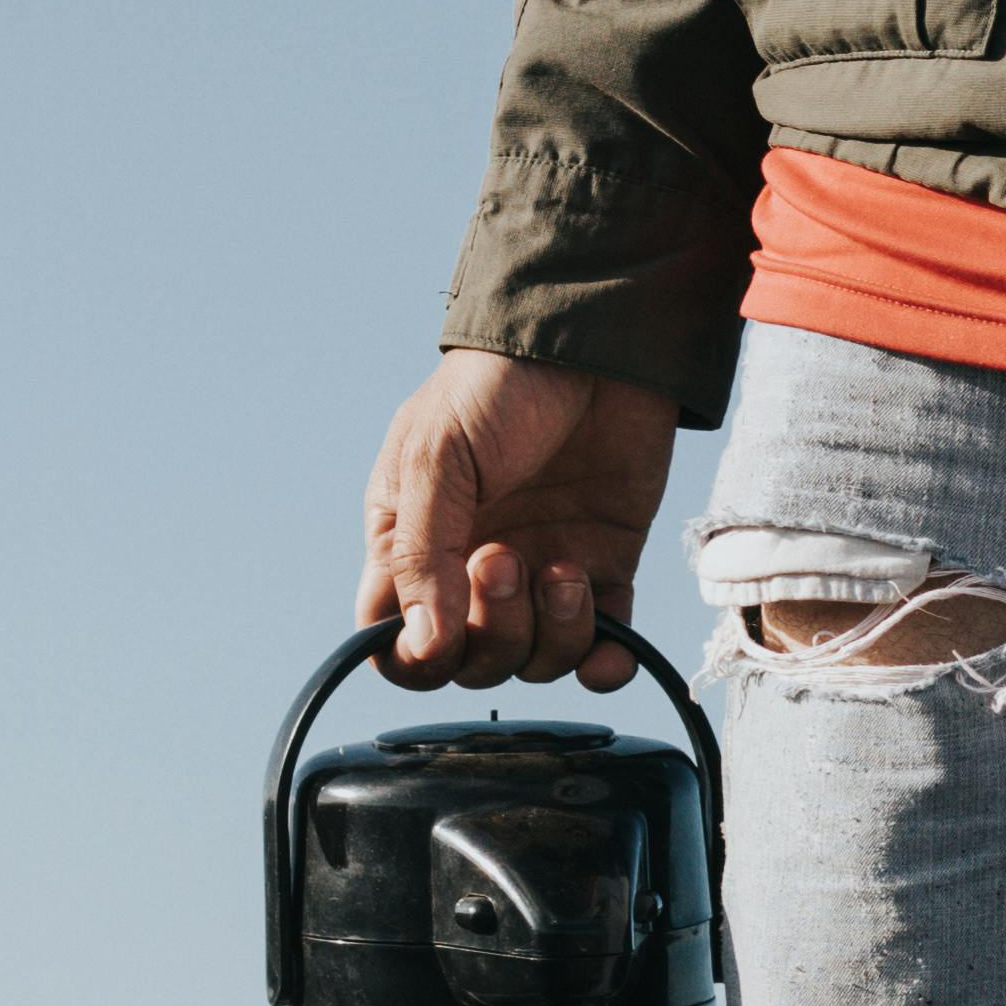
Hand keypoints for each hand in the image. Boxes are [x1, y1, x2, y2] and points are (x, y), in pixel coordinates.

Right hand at [359, 349, 679, 690]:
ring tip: (564, 571)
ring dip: (551, 637)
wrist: (598, 343)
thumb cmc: (499, 386)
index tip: (444, 632)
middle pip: (470, 661)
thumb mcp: (439, 457)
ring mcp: (540, 570)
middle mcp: (472, 567)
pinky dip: (606, 663)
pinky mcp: (604, 567)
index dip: (417, 658)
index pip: (394, 639)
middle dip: (493, 634)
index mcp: (414, 541)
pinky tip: (610, 642)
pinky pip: (602, 649)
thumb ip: (424, 555)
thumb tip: (424, 647)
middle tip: (510, 560)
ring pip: (535, 661)